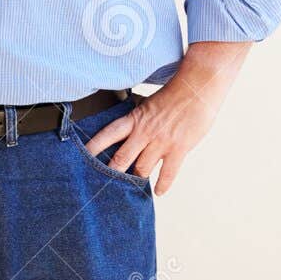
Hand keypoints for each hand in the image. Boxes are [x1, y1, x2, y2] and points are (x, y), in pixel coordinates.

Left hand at [82, 42, 252, 193]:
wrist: (198, 87)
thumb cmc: (175, 94)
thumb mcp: (148, 104)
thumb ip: (137, 118)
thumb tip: (126, 129)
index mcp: (134, 119)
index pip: (107, 135)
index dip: (93, 148)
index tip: (82, 159)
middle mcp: (144, 132)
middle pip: (121, 159)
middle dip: (112, 173)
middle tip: (106, 183)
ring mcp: (161, 142)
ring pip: (142, 169)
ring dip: (137, 179)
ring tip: (134, 187)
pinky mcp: (178, 149)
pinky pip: (167, 174)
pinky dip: (162, 185)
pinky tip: (158, 191)